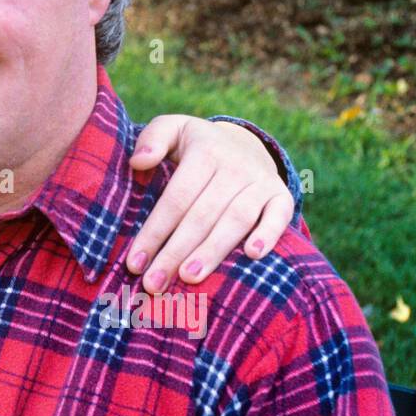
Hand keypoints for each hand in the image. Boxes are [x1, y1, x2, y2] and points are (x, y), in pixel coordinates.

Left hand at [125, 116, 293, 294]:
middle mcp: (235, 165)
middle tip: (154, 284)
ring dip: (212, 251)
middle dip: (175, 252)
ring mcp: (260, 181)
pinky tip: (252, 256)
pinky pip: (279, 216)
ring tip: (188, 277)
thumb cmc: (195, 146)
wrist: (244, 143)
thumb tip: (138, 161)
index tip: (134, 263)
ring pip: (235, 220)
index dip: (155, 231)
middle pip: (201, 215)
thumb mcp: (172, 130)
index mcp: (204, 151)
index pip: (176, 198)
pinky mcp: (281, 195)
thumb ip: (152, 139)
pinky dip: (268, 234)